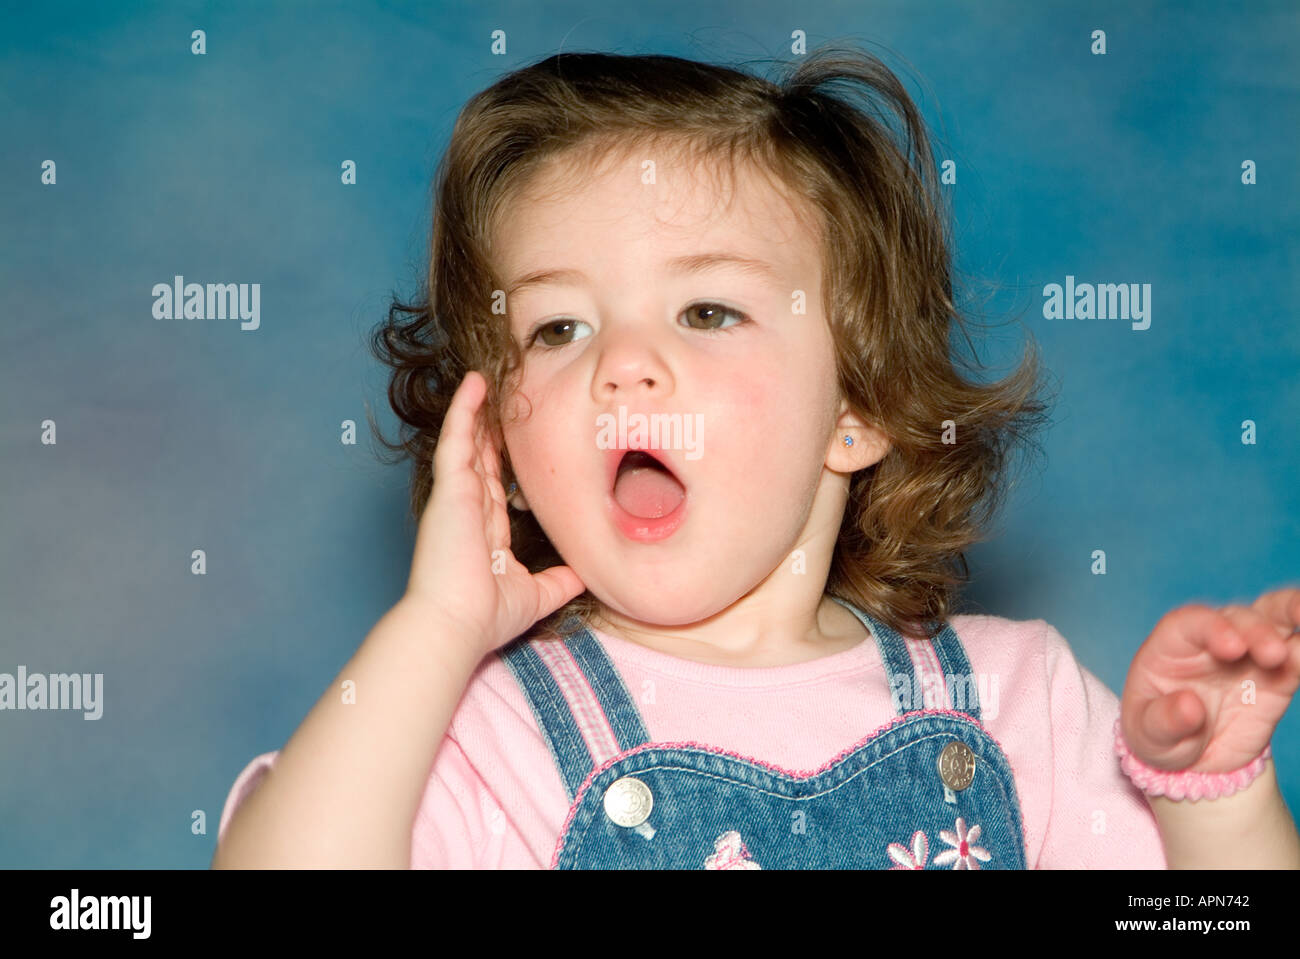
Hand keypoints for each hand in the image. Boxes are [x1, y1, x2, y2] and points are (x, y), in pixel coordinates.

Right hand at [403, 370, 586, 657]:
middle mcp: (471, 509)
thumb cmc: (486, 616)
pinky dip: (464, 410)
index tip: (518, 442)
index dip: (506, 462)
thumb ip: (561, 582)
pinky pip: (457, 439)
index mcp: (488, 532)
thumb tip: (587, 575)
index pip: (499, 487)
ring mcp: (458, 496)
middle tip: (504, 398)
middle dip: (492, 429)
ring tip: (487, 379)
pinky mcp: (450, 488)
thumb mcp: (538, 594)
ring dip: (477, 411)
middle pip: (483, 458)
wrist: (456, 624)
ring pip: (470, 442)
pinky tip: (474, 383)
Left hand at [1119, 587, 1299, 772]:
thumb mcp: (1149, 734)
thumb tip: (1190, 707)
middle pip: (1239, 617)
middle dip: (1258, 629)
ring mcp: (1250, 654)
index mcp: (1173, 644)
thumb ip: (1164, 720)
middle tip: (1273, 654)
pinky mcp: (1279, 676)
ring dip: (1294, 612)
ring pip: (1275, 618)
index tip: (1232, 648)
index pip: (1193, 622)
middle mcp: (1214, 640)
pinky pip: (1298, 658)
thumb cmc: (1159, 732)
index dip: (1214, 628)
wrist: (1191, 757)